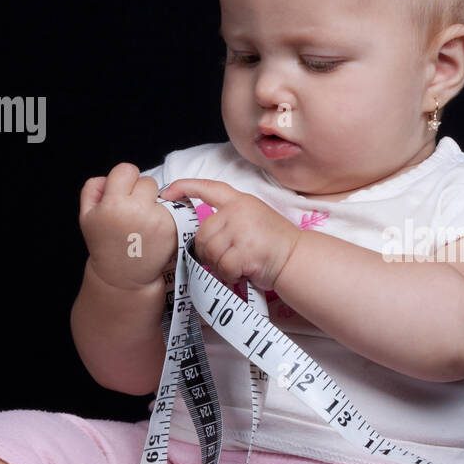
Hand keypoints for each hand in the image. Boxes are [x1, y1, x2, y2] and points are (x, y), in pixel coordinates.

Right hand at [79, 162, 178, 288]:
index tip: (121, 193)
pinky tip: (153, 231)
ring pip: (162, 194)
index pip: (127, 169)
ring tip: (142, 223)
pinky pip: (171, 209)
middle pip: (147, 181)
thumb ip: (92, 189)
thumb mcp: (86, 215)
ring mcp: (158, 220)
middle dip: (140, 192)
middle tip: (131, 211)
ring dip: (153, 203)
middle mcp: (138, 210)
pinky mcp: (172, 228)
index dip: (124, 180)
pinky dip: (163, 216)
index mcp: (114, 204)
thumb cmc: (104, 243)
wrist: (124, 274)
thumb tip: (108, 177)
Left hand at [157, 179, 300, 291]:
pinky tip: (243, 272)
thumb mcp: (253, 219)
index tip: (167, 192)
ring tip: (239, 265)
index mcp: (240, 201)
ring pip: (210, 252)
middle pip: (203, 233)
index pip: (208, 188)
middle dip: (209, 252)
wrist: (297, 258)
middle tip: (227, 260)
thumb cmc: (274, 244)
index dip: (184, 187)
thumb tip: (202, 237)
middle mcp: (239, 211)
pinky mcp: (245, 250)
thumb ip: (228, 220)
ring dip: (220, 266)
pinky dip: (230, 275)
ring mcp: (242, 230)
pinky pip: (223, 267)